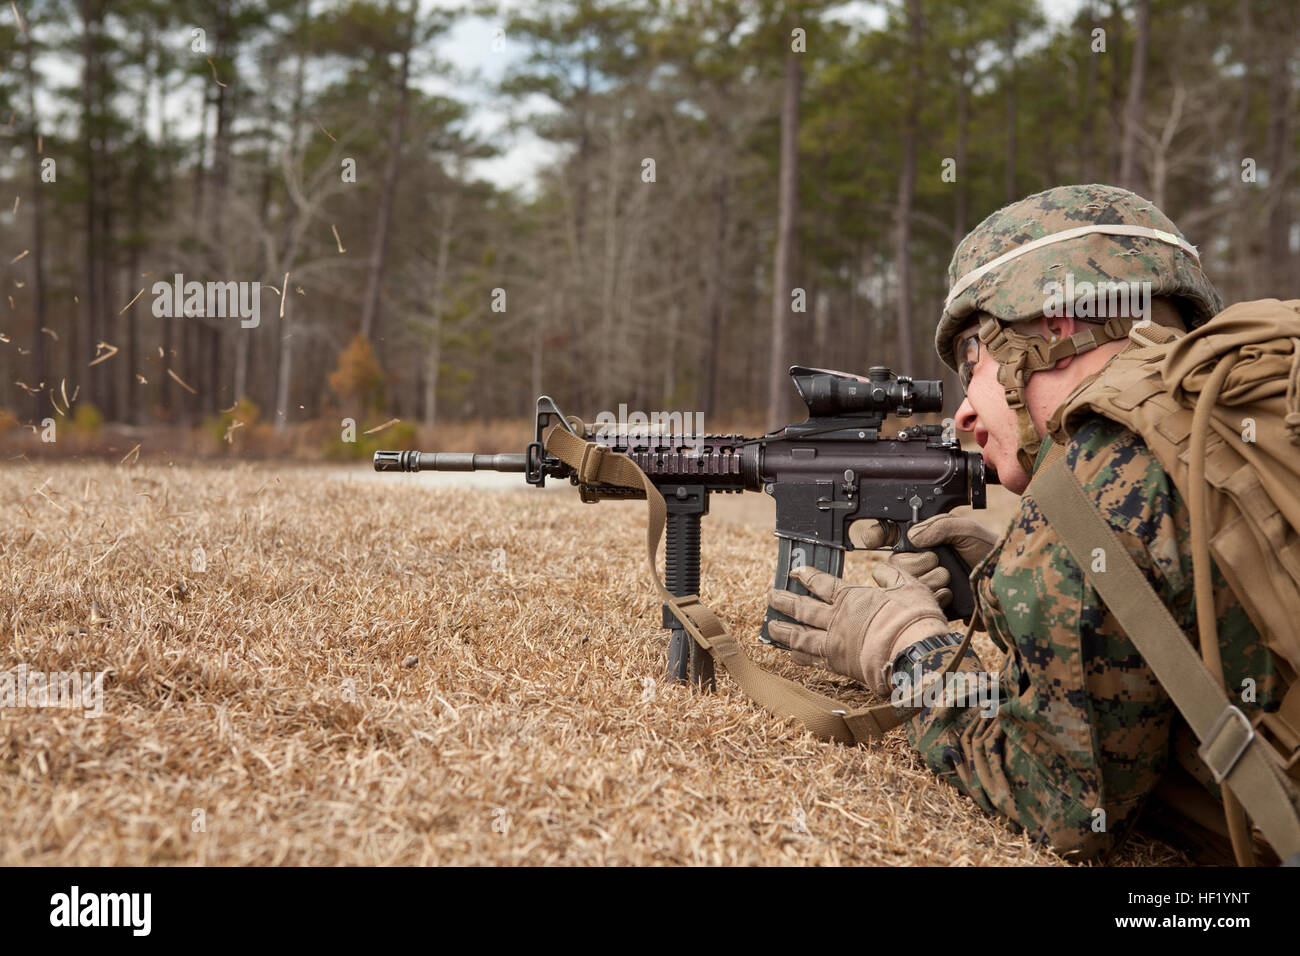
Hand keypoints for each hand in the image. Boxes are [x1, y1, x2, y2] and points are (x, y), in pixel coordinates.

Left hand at [767, 563, 949, 695]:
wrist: (916, 654)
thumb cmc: (915, 619)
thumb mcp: (910, 586)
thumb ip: (892, 576)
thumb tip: (881, 570)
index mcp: (852, 598)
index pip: (823, 583)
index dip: (806, 576)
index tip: (794, 572)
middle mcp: (838, 619)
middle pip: (804, 608)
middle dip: (785, 601)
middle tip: (771, 596)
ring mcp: (835, 643)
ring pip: (801, 635)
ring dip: (784, 630)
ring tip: (770, 627)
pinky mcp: (840, 665)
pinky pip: (813, 659)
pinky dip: (801, 656)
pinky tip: (793, 655)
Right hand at [851, 514, 998, 608]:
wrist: (1010, 586)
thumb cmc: (992, 553)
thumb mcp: (968, 530)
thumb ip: (940, 527)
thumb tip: (913, 537)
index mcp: (927, 540)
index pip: (892, 535)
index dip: (878, 534)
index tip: (873, 539)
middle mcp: (922, 561)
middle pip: (895, 563)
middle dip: (916, 563)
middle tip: (938, 561)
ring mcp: (926, 584)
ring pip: (905, 584)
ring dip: (929, 581)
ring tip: (950, 579)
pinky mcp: (934, 605)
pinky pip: (919, 603)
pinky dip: (935, 598)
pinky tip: (951, 595)